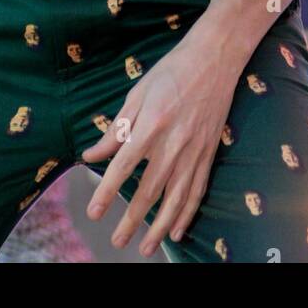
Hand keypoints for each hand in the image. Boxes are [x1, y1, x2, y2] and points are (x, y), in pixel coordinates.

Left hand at [81, 33, 240, 257]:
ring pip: (175, 199)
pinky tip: (177, 231)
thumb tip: (92, 155)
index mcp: (151, 124)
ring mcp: (194, 151)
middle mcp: (173, 143)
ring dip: (159, 227)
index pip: (124, 165)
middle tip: (117, 242)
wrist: (214, 59)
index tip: (94, 212)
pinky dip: (187, 214)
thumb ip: (116, 128)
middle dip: (132, 220)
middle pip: (150, 190)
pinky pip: (197, 191)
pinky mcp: (209, 153)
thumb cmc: (171, 71)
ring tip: (145, 247)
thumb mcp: (138, 93)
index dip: (107, 191)